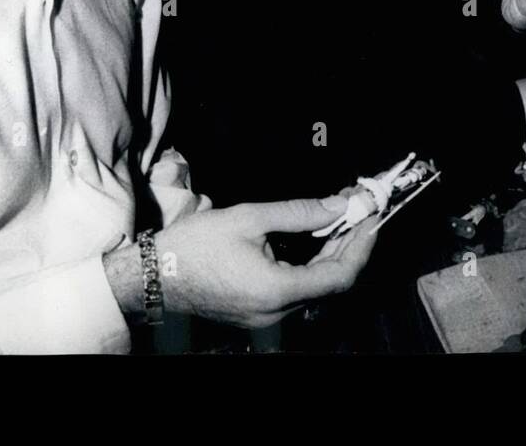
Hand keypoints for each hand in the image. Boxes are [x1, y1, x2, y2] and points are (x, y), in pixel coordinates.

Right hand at [149, 197, 377, 328]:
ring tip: (342, 217)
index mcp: (277, 292)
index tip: (372, 217)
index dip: (361, 246)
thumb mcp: (248, 218)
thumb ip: (298, 213)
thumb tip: (337, 205)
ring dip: (334, 253)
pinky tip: (318, 239)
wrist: (153, 277)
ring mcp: (268, 319)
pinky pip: (299, 291)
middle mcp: (278, 314)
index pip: (340, 275)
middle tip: (359, 209)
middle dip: (350, 243)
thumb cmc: (194, 246)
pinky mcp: (260, 314)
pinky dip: (314, 265)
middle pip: (332, 283)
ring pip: (317, 288)